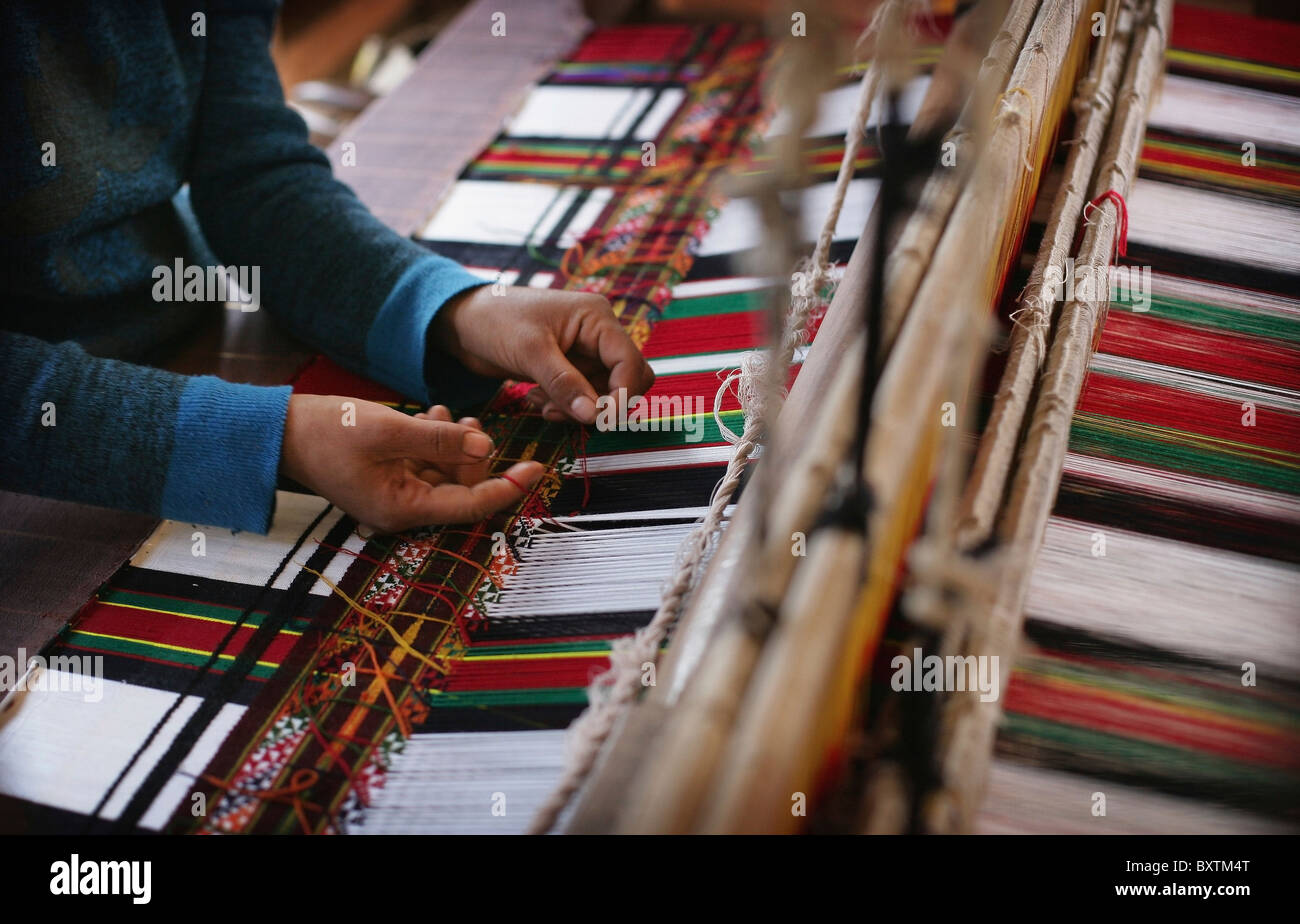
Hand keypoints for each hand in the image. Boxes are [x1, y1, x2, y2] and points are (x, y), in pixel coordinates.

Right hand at [280, 395, 543, 533]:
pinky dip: (435, 444)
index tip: (537, 468)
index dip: (508, 487)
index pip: (470, 506)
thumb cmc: (327, 432)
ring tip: (447, 415)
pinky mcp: (388, 479)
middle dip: (474, 457)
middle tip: (474, 423)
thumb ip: (440, 441)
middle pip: (461, 490)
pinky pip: (425, 466)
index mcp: (403, 509)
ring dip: (455, 446)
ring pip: (446, 475)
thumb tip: (485, 449)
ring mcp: (394, 496)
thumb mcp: (390, 430)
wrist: (279, 431)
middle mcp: (402, 510)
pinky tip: (431, 417)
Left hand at [431, 286, 654, 423]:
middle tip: (568, 414)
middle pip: (627, 379)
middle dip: (602, 403)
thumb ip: (564, 383)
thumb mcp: (529, 352)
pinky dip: (563, 406)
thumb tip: (596, 416)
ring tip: (539, 402)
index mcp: (597, 317)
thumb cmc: (494, 320)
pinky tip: (534, 398)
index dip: (622, 395)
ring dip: (575, 407)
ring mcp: (584, 352)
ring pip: (603, 393)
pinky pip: (581, 396)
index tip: (601, 421)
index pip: (630, 362)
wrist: (462, 321)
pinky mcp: (569, 368)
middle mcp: (598, 333)